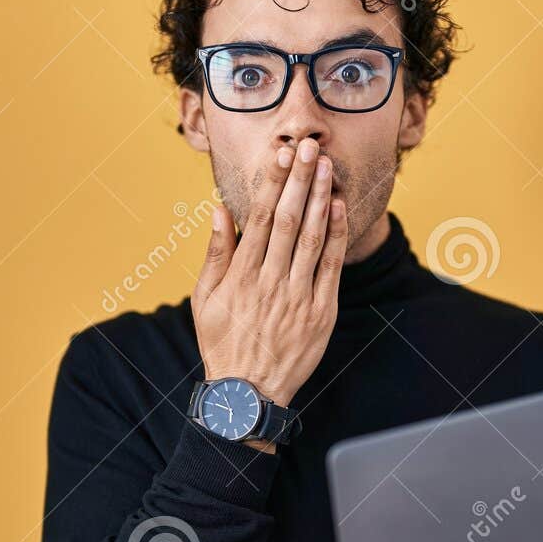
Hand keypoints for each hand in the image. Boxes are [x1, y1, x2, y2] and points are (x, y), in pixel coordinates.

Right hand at [193, 136, 348, 445]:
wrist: (249, 394)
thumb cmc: (223, 343)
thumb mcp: (204, 300)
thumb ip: (215, 254)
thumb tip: (219, 211)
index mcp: (241, 276)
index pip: (259, 219)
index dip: (271, 184)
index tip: (280, 155)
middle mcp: (270, 282)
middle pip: (288, 220)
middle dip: (299, 180)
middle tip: (309, 147)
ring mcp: (298, 297)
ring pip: (311, 238)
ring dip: (319, 199)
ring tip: (326, 167)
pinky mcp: (320, 312)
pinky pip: (330, 266)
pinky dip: (334, 235)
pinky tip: (338, 208)